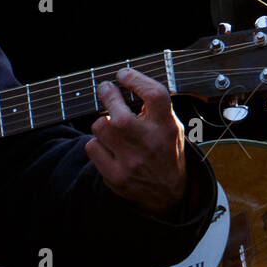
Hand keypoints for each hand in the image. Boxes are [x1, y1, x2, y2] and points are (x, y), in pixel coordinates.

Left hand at [86, 69, 186, 216]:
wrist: (166, 193)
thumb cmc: (166, 151)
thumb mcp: (173, 127)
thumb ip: (156, 109)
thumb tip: (128, 84)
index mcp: (167, 127)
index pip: (154, 96)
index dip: (136, 80)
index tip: (124, 74)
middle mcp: (150, 143)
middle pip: (119, 114)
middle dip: (108, 95)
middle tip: (105, 88)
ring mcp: (131, 161)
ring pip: (101, 128)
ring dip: (102, 122)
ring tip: (109, 124)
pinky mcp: (115, 175)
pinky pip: (93, 147)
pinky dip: (96, 142)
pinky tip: (107, 145)